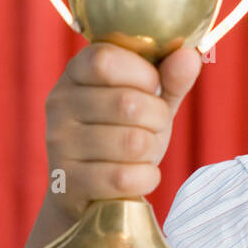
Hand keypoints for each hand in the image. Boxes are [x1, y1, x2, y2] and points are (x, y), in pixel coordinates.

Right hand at [43, 41, 202, 220]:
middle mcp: (59, 104)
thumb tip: (189, 56)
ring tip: (142, 151)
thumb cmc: (124, 133)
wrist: (92, 190)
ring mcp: (59, 144)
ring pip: (132, 142)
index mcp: (76, 72)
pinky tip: (138, 175)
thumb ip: (171, 78)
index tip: (152, 87)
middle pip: (127, 103)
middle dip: (157, 117)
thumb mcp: (149, 100)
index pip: (105, 60)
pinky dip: (146, 178)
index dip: (143, 74)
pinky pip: (125, 178)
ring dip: (152, 149)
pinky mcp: (67, 184)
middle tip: (152, 125)